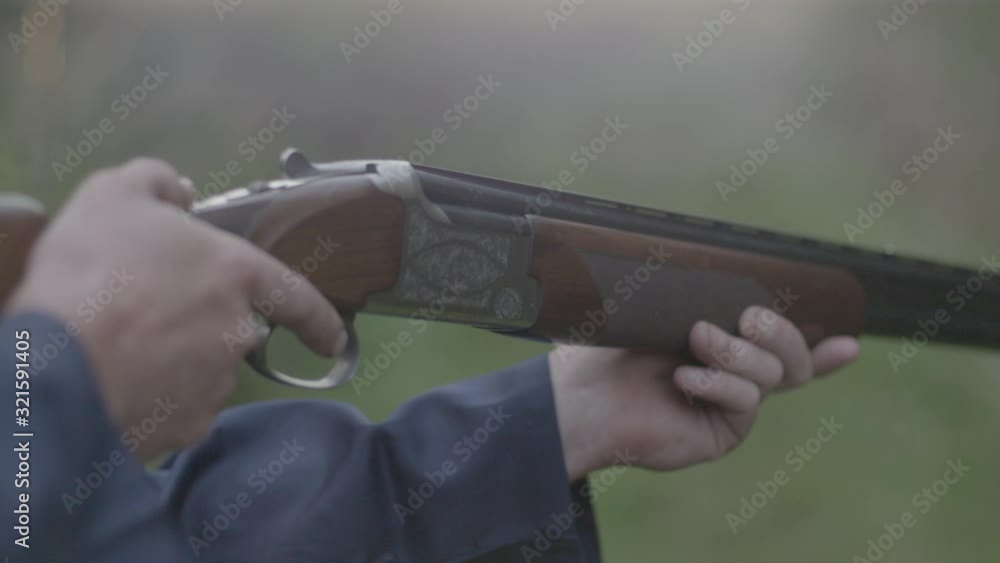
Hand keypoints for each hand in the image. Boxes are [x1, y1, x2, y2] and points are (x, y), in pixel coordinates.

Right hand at [8, 158, 345, 458]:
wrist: (58, 363)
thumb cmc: (92, 268)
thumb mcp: (114, 195)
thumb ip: (156, 182)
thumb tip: (181, 191)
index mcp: (235, 274)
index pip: (296, 297)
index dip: (317, 319)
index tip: (334, 340)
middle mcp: (238, 332)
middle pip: (232, 329)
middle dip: (200, 326)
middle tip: (144, 316)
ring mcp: (215, 385)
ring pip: (203, 371)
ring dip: (175, 363)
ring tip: (118, 350)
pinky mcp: (186, 428)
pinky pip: (177, 410)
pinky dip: (156, 400)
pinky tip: (118, 386)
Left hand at [550, 306, 858, 479]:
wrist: (581, 393)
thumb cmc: (612, 348)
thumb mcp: (663, 310)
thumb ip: (704, 299)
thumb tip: (734, 282)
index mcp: (725, 344)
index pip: (782, 346)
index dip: (823, 349)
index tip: (849, 342)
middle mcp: (735, 377)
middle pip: (794, 359)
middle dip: (780, 331)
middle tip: (746, 316)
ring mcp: (731, 407)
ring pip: (773, 376)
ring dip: (737, 352)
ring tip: (697, 340)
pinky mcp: (722, 433)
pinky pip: (746, 402)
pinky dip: (718, 384)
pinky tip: (683, 379)